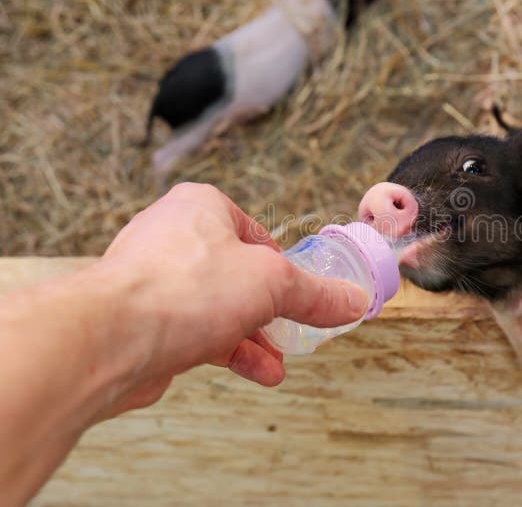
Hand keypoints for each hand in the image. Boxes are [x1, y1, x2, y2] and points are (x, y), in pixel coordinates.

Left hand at [99, 183, 367, 417]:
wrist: (108, 340)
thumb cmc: (184, 289)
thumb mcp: (274, 285)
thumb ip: (316, 294)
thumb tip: (354, 301)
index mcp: (201, 207)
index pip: (256, 233)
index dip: (284, 266)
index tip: (305, 292)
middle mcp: (174, 237)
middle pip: (237, 273)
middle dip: (269, 310)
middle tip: (292, 329)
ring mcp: (154, 280)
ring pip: (216, 307)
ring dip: (252, 338)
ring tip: (278, 362)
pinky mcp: (142, 319)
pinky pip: (194, 332)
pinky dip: (227, 352)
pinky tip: (256, 372)